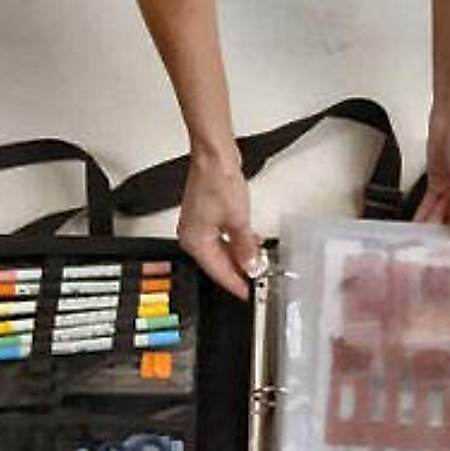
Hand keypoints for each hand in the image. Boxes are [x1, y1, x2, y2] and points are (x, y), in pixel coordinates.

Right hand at [177, 145, 263, 299]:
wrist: (213, 155)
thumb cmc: (217, 180)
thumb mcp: (239, 221)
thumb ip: (246, 248)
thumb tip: (251, 266)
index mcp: (195, 242)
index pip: (218, 273)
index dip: (236, 284)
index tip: (249, 294)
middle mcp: (192, 236)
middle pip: (218, 263)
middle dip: (238, 271)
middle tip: (257, 280)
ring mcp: (197, 226)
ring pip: (220, 251)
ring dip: (238, 257)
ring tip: (257, 263)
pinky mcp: (204, 217)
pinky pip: (220, 238)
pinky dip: (234, 244)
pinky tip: (248, 246)